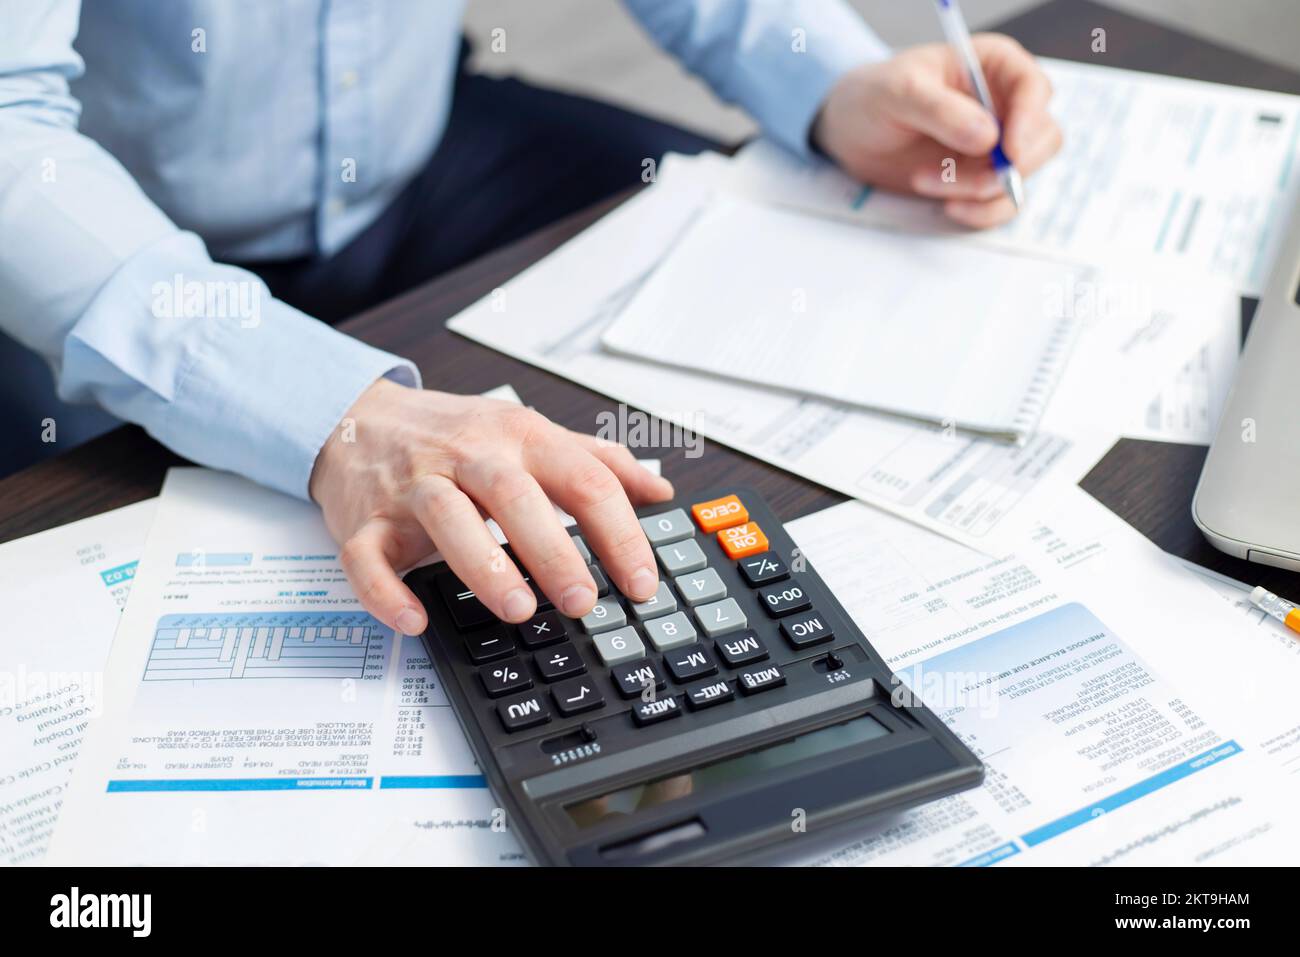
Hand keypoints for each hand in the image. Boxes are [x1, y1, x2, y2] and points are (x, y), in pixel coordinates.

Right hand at [310, 379, 673, 634]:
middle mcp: (467, 457)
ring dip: (483, 565)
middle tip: (583, 601)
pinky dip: (387, 591)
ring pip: (446, 518)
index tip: (641, 582)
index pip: (583, 479)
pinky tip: (416, 621)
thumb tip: (659, 491)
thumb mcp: (529, 433)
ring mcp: (412, 487)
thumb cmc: (453, 434)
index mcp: (519, 437)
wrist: (358, 417)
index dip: (620, 532)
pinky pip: (367, 556)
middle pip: (515, 497)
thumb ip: (595, 460)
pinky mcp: (364, 519)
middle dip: (553, 552)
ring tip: (517, 608)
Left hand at [812, 34, 1061, 228]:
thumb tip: (988, 138)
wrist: (851, 133)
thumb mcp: (899, 93)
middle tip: (961, 181)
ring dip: (978, 190)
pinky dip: (979, 213)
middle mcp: (1005, 104)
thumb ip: (941, 111)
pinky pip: (1002, 204)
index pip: (1034, 89)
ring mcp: (998, 145)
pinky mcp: (983, 178)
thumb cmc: (874, 97)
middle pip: (1042, 138)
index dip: (1029, 121)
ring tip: (923, 181)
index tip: (1007, 151)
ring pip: (1020, 176)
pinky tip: (945, 206)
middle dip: (1006, 167)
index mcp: (993, 65)